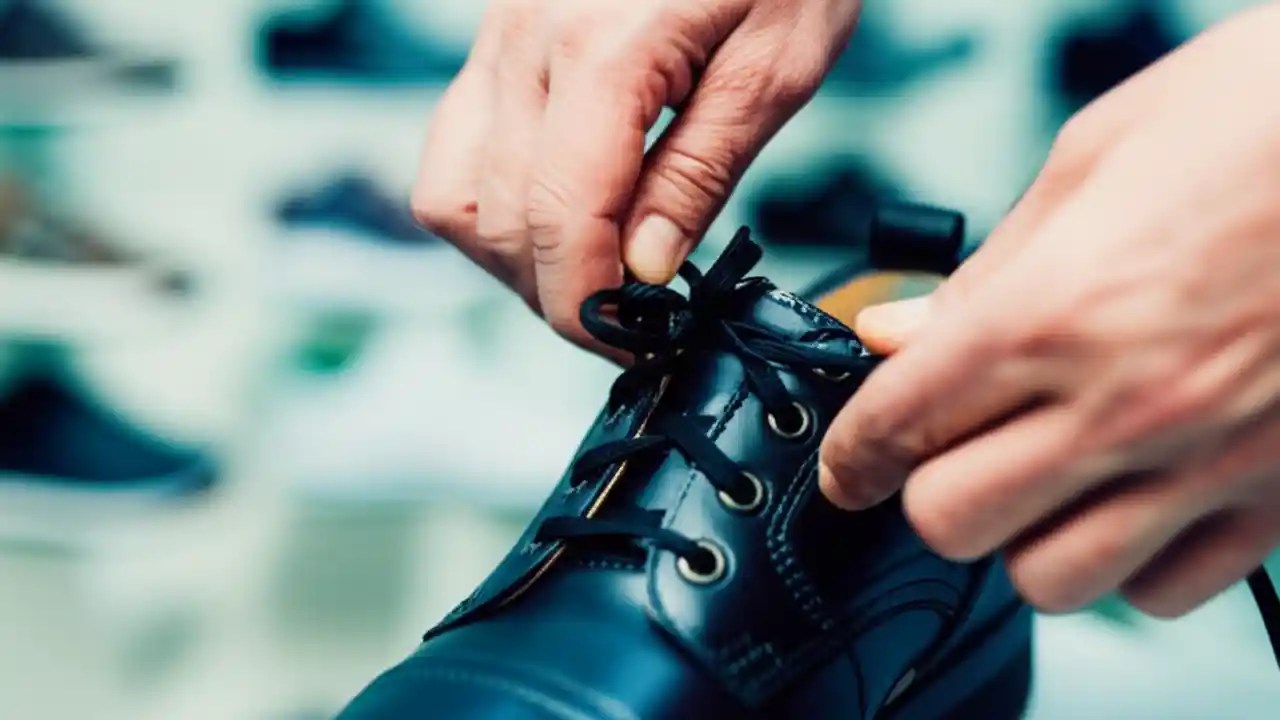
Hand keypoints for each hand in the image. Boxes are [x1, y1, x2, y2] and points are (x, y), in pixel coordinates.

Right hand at [411, 0, 860, 346]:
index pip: (559, 221)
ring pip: (454, 195)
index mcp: (601, 50)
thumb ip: (699, 171)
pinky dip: (495, 206)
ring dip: (514, 259)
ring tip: (593, 273)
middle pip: (498, 222)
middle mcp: (525, 40)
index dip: (589, 306)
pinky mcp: (496, 38)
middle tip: (630, 320)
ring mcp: (498, 35)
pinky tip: (561, 215)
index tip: (637, 342)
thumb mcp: (777, 64)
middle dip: (558, 294)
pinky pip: (456, 148)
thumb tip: (641, 270)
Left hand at [820, 4, 1279, 617]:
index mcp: (1056, 310)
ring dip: (1023, 534)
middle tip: (944, 453)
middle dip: (927, 492)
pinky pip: (1165, 592)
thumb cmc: (1266, 116)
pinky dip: (1127, 563)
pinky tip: (1128, 499)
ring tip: (1039, 476)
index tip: (847, 467)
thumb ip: (983, 272)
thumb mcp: (1093, 160)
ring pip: (1053, 578)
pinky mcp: (1277, 495)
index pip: (899, 426)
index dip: (850, 457)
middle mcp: (1126, 403)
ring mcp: (1208, 461)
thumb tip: (896, 333)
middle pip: (954, 523)